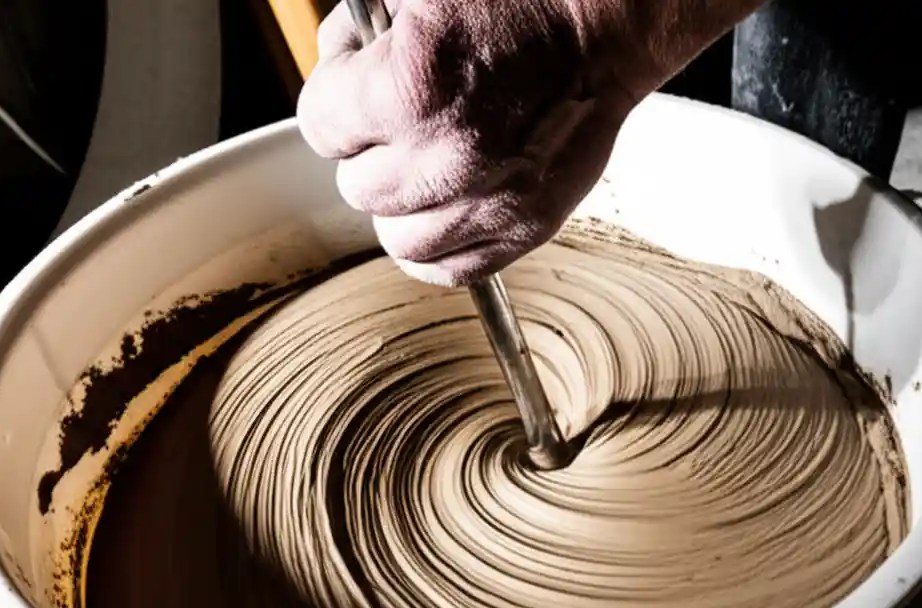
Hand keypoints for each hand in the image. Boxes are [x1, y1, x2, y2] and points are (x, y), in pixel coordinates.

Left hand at [298, 0, 758, 285]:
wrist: (600, 21)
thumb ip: (353, 36)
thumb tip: (335, 68)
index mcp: (408, 92)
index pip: (321, 129)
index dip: (336, 101)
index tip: (357, 86)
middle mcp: (448, 157)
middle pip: (359, 187)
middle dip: (369, 152)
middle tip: (399, 122)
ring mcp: (492, 199)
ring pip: (399, 239)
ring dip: (402, 205)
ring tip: (422, 168)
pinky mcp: (527, 225)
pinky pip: (452, 268)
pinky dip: (438, 247)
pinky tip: (441, 211)